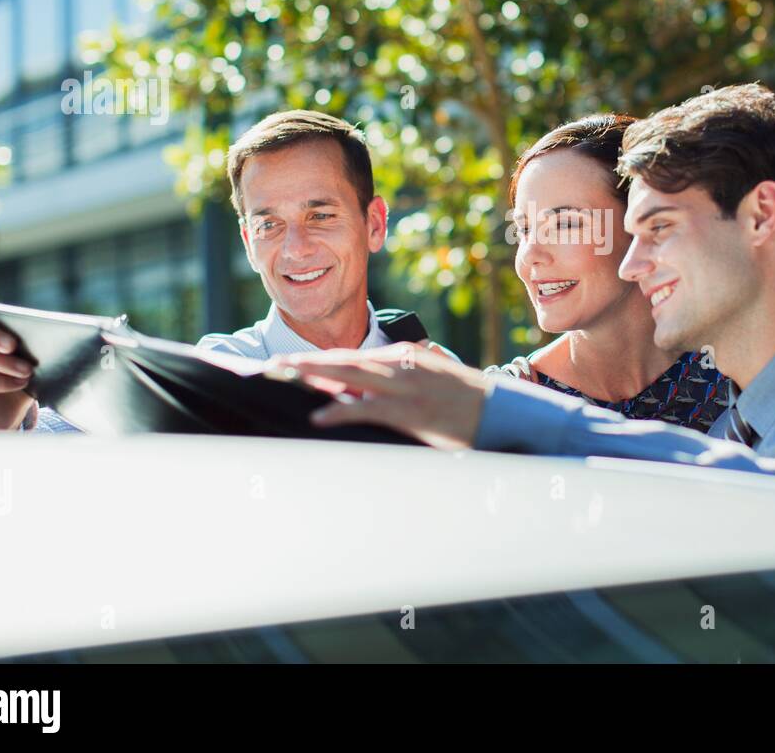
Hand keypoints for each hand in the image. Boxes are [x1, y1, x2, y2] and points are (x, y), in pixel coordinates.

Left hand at [272, 343, 488, 449]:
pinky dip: (340, 412)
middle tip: (270, 365)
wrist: (503, 411)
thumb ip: (402, 382)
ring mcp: (405, 385)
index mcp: (405, 356)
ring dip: (311, 376)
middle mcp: (401, 364)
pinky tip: (318, 417)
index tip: (291, 364)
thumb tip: (371, 393)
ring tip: (281, 377)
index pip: (353, 356)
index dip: (319, 360)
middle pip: (343, 359)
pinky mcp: (411, 410)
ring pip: (348, 376)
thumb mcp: (433, 382)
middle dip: (304, 362)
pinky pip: (367, 409)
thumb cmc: (468, 403)